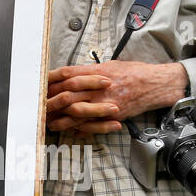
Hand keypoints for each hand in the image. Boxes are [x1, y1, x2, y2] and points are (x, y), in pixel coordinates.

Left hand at [46, 61, 188, 135]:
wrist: (154, 85)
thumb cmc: (133, 73)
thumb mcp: (111, 65)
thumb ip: (91, 71)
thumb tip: (74, 74)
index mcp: (98, 72)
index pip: (70, 75)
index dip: (54, 81)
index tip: (43, 85)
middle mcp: (100, 87)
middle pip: (70, 94)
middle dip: (53, 101)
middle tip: (41, 106)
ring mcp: (106, 103)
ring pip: (78, 112)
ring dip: (62, 119)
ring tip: (52, 123)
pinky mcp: (113, 116)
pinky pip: (93, 125)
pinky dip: (80, 129)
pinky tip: (71, 130)